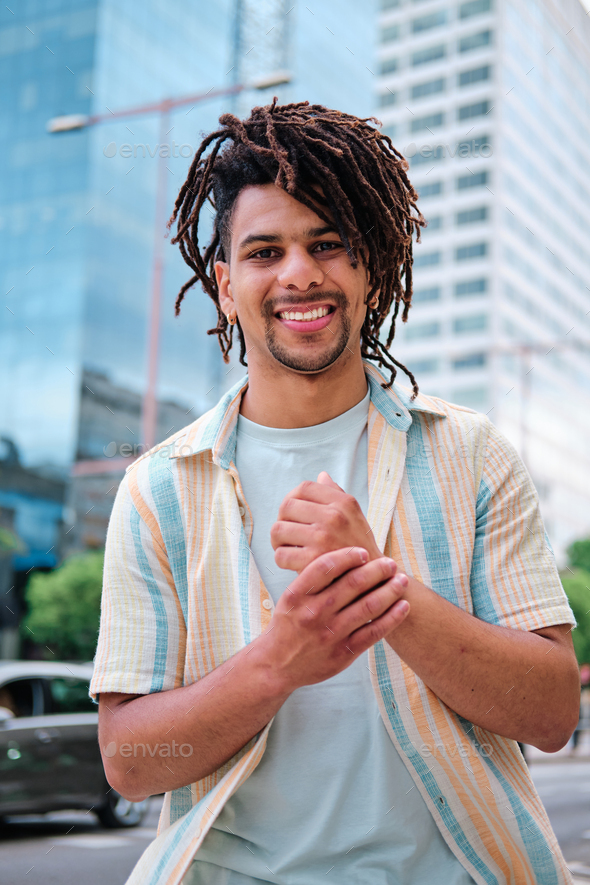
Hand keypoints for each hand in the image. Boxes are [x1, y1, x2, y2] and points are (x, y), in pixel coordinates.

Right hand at [265, 547, 409, 691]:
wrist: (277, 665)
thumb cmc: (287, 625)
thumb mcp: (289, 598)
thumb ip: (312, 579)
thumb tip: (344, 555)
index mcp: (297, 595)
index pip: (326, 566)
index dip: (348, 556)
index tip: (363, 551)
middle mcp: (314, 613)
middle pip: (352, 584)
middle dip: (377, 570)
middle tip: (390, 563)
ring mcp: (330, 634)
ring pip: (368, 606)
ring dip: (390, 590)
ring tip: (401, 580)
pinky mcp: (343, 653)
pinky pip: (374, 632)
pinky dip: (392, 617)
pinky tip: (402, 606)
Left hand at [271, 471, 381, 573]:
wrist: (374, 581)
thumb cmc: (358, 546)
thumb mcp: (354, 516)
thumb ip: (336, 494)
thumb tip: (322, 475)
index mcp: (343, 503)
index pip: (304, 488)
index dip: (292, 497)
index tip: (293, 512)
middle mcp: (334, 517)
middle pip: (286, 506)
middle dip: (282, 520)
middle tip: (288, 533)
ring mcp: (323, 538)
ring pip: (278, 530)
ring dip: (278, 541)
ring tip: (288, 547)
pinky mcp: (313, 561)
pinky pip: (281, 554)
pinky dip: (282, 559)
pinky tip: (292, 562)